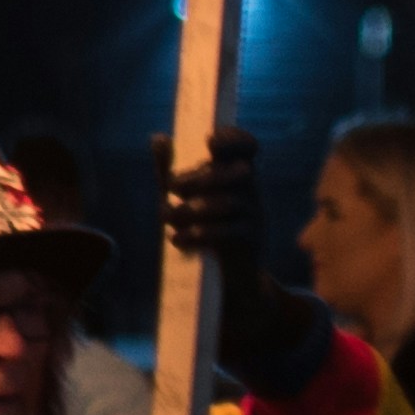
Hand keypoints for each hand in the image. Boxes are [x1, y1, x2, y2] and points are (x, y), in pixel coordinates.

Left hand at [168, 133, 317, 386]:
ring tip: (166, 218)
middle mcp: (252, 191)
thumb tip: (158, 137)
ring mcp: (257, 217)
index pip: (247, 146)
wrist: (226, 277)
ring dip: (192, 209)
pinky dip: (199, 235)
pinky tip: (177, 241)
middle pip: (238, 173)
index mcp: (236, 172)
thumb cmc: (202, 225)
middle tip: (170, 189)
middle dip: (200, 178)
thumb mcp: (182, 196)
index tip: (209, 141)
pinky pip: (230, 233)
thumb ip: (169, 168)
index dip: (235, 138)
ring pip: (230, 203)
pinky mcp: (253, 244)